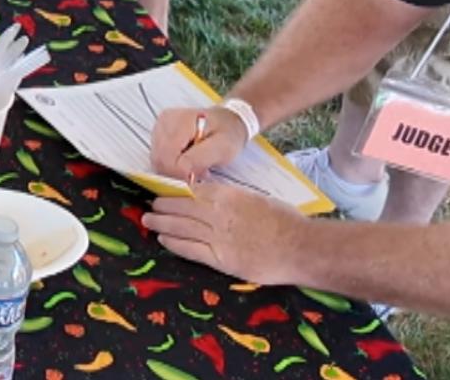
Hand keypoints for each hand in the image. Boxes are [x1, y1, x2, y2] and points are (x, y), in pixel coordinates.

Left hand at [143, 182, 307, 286]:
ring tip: (148, 221)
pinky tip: (163, 240)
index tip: (163, 191)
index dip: (174, 191)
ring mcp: (218, 237)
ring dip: (161, 224)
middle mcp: (218, 213)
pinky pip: (190, 250)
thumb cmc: (286, 221)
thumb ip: (233, 198)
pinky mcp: (221, 259)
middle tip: (150, 206)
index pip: (192, 190)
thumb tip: (213, 196)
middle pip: (181, 208)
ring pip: (180, 227)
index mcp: (228, 195)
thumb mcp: (256, 198)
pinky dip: (174, 244)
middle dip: (162, 207)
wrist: (301, 247)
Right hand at [150, 106, 249, 181]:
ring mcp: (159, 126)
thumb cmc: (228, 134)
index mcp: (180, 121)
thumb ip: (200, 159)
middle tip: (198, 172)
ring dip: (174, 170)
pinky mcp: (158, 133)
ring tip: (195, 166)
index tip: (199, 175)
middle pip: (159, 159)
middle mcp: (165, 121)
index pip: (168, 157)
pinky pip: (158, 158)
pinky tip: (187, 161)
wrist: (227, 121)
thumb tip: (181, 172)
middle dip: (177, 173)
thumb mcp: (222, 148)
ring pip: (157, 161)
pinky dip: (171, 165)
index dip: (181, 173)